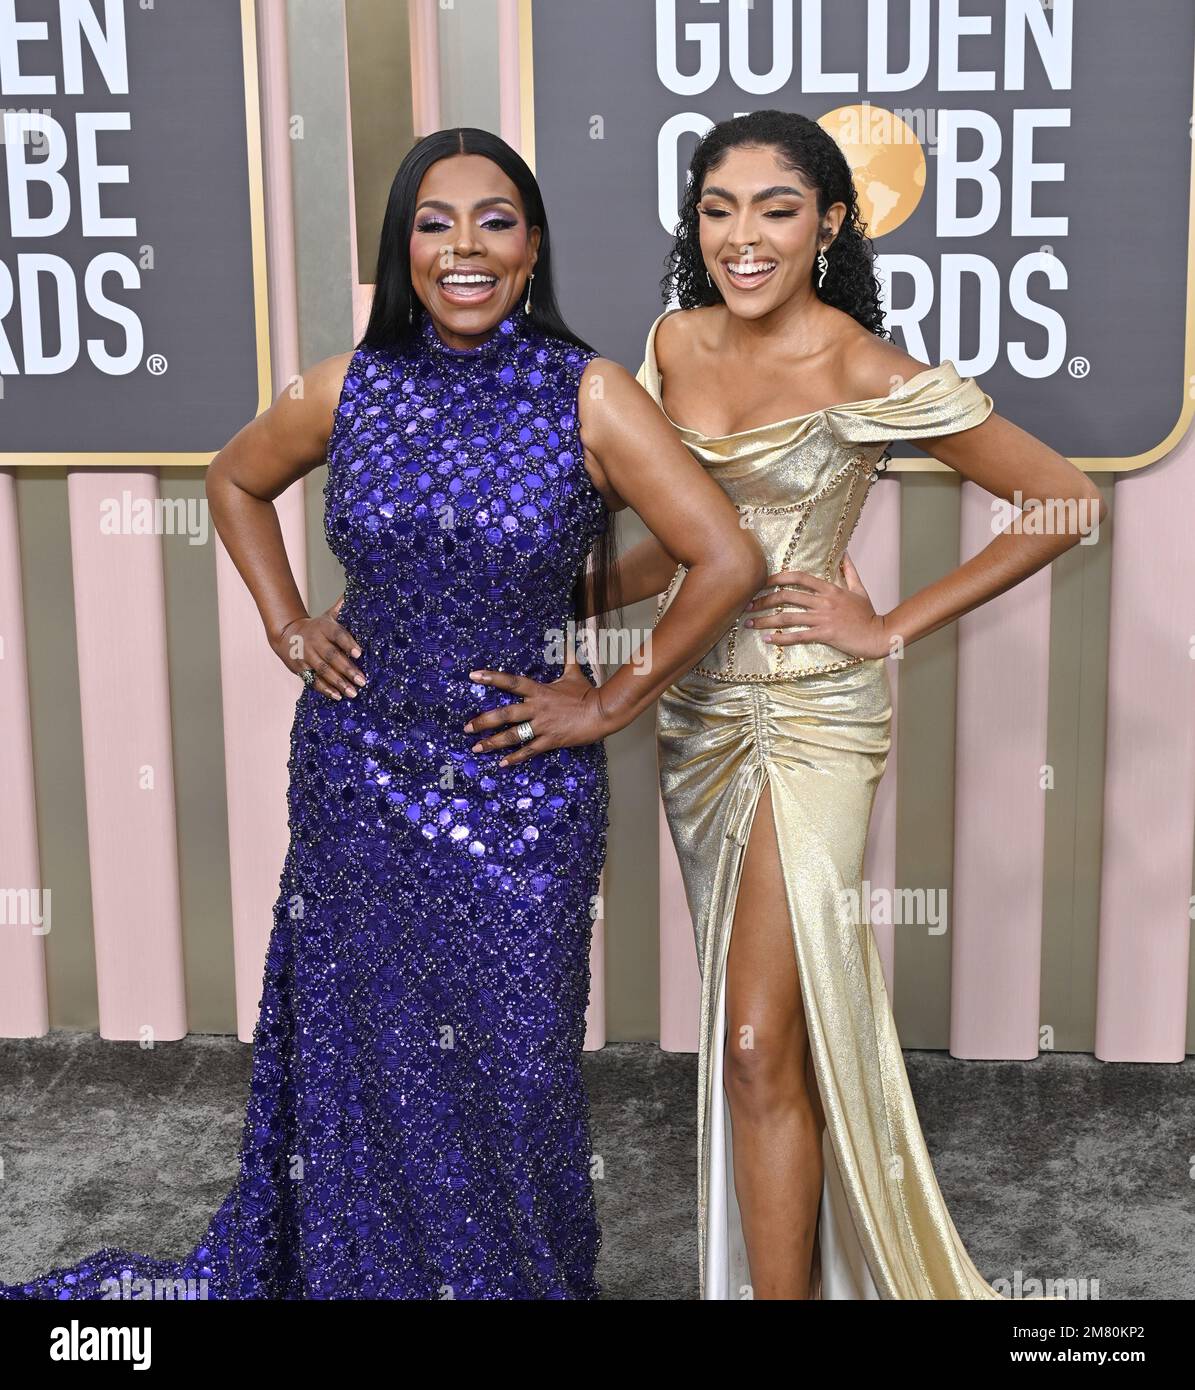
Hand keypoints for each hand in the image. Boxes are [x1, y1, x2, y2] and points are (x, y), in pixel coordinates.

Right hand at [270, 594, 366, 699]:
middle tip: (362, 680)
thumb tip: (356, 592)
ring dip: (339, 682)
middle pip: (332, 656)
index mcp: (324, 627)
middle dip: (347, 669)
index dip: (348, 643)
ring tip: (353, 692)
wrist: (287, 634)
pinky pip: (314, 680)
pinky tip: (337, 696)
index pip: (338, 634)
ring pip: (323, 670)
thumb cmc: (316, 626)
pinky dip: (325, 689)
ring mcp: (306, 656)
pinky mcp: (300, 668)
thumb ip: (342, 608)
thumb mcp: (328, 615)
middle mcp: (315, 641)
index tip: (359, 653)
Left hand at [464, 643, 611, 766]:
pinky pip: (529, 750)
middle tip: (467, 728)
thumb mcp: (573, 673)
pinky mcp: (550, 741)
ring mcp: (543, 726)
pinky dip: (515, 758)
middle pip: (504, 714)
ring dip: (493, 743)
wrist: (602, 712)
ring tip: (477, 748)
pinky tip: (502, 763)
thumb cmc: (587, 692)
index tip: (473, 675)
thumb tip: (568, 633)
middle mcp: (537, 708)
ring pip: (513, 735)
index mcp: (539, 691)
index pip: (511, 682)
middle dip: (483, 721)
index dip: (492, 677)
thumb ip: (566, 655)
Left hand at [743, 551, 888, 658]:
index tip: (761, 582)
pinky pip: (798, 636)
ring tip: (749, 624)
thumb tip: (845, 554)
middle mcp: (823, 601)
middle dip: (763, 600)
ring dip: (765, 620)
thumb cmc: (868, 614)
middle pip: (786, 596)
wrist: (879, 634)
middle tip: (747, 605)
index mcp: (829, 588)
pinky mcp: (825, 634)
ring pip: (787, 616)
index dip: (776, 578)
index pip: (798, 577)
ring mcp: (823, 618)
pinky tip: (768, 640)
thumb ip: (849, 571)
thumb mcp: (860, 588)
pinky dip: (781, 638)